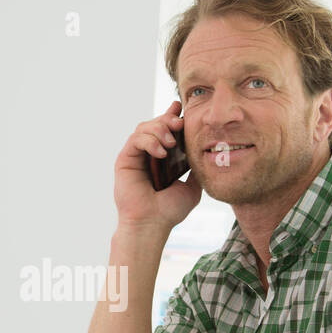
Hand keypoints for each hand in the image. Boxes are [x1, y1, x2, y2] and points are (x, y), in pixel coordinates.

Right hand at [114, 99, 201, 229]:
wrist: (153, 224)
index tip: (181, 108)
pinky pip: (135, 139)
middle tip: (179, 124)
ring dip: (159, 129)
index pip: (166, 130)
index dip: (172, 116)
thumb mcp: (192, 186)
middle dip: (168, 120)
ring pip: (143, 128)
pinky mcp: (125, 160)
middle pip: (154, 124)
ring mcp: (135, 156)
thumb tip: (207, 151)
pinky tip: (161, 153)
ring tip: (171, 143)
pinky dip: (150, 141)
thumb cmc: (170, 210)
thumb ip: (196, 168)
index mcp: (161, 158)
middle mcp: (147, 155)